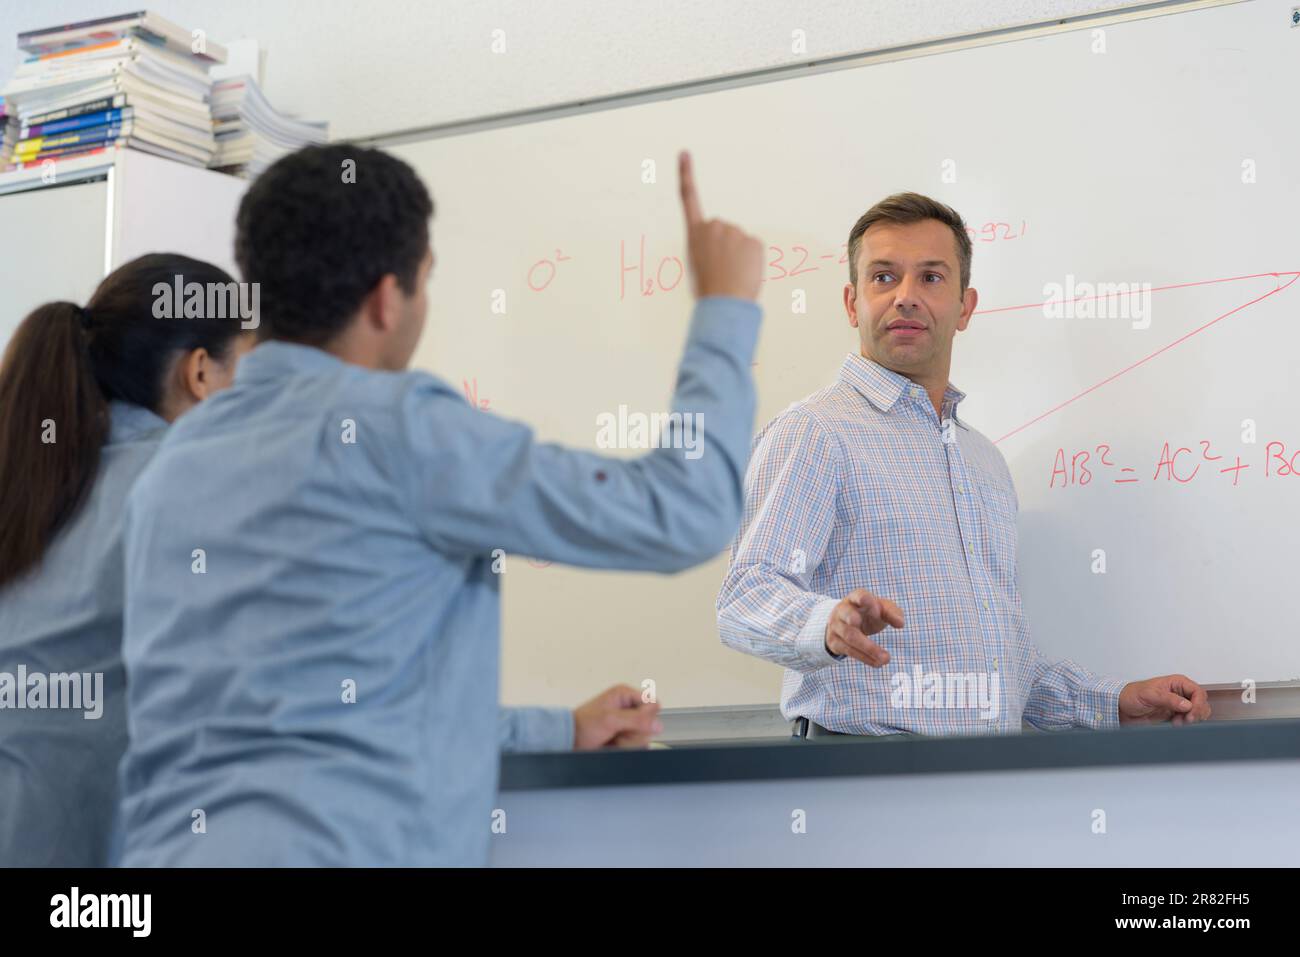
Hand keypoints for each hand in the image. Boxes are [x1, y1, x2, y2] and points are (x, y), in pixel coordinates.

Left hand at [573, 684, 662, 748]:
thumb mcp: (610, 719)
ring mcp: (627, 724)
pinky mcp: (625, 738)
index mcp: (626, 695)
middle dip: (633, 731)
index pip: (653, 704)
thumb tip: (658, 724)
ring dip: (628, 741)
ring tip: (612, 738)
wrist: (571, 742)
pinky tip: (613, 745)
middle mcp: (629, 708)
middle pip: (650, 723)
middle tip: (617, 731)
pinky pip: (637, 746)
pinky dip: (626, 748)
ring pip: (644, 736)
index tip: (631, 722)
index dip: (646, 715)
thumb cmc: (584, 725)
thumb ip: (636, 720)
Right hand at [678, 150, 762, 300]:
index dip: (686, 174)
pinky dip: (752, 261)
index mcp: (695, 234)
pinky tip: (745, 272)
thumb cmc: (709, 290)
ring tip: (733, 274)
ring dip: (739, 256)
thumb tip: (726, 254)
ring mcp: (734, 232)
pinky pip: (754, 250)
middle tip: (723, 268)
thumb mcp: (700, 265)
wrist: (724, 302)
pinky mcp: (753, 240)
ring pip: (740, 242)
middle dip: (727, 246)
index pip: (688, 198)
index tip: (685, 154)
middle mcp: (713, 227)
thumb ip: (710, 250)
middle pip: (725, 231)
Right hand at [824, 588, 904, 665]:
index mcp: (855, 598)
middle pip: (848, 616)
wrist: (844, 623)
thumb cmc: (868, 613)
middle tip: (857, 621)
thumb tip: (900, 624)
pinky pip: (850, 651)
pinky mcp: (835, 642)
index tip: (876, 610)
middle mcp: (842, 611)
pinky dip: (866, 658)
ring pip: (850, 637)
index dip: (865, 600)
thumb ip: (892, 612)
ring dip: (869, 649)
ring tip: (886, 658)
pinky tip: (878, 663)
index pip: (858, 596)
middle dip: (851, 618)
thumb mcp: (881, 608)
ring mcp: (836, 627)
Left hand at [1119, 674, 1211, 725]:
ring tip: (1177, 723)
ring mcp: (1178, 705)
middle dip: (1196, 713)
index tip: (1191, 714)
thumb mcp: (1150, 695)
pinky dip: (1186, 724)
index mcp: (1176, 683)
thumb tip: (1186, 705)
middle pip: (1201, 703)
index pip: (1198, 692)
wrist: (1122, 708)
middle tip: (1186, 721)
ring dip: (1191, 720)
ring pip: (1197, 713)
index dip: (1198, 704)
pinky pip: (1188, 720)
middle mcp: (1180, 693)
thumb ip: (1168, 699)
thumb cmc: (1132, 695)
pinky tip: (1176, 725)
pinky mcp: (1174, 715)